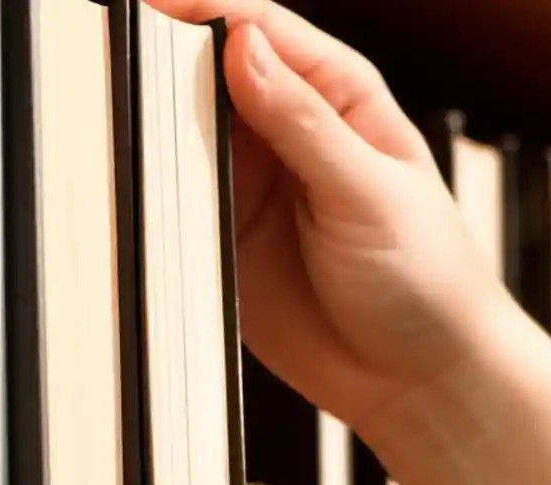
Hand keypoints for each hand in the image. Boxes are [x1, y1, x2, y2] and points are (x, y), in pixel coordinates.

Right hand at [145, 0, 511, 429]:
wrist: (421, 380)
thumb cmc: (429, 279)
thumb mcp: (370, 192)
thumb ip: (305, 123)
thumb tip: (244, 47)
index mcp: (337, 95)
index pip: (257, 26)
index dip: (201, 9)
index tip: (150, 12)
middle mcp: (288, 131)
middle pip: (207, 74)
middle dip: (163, 69)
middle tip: (122, 79)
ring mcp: (252, 185)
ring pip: (180, 136)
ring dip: (151, 133)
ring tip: (121, 135)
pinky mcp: (225, 239)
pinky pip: (174, 204)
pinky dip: (150, 196)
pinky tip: (136, 194)